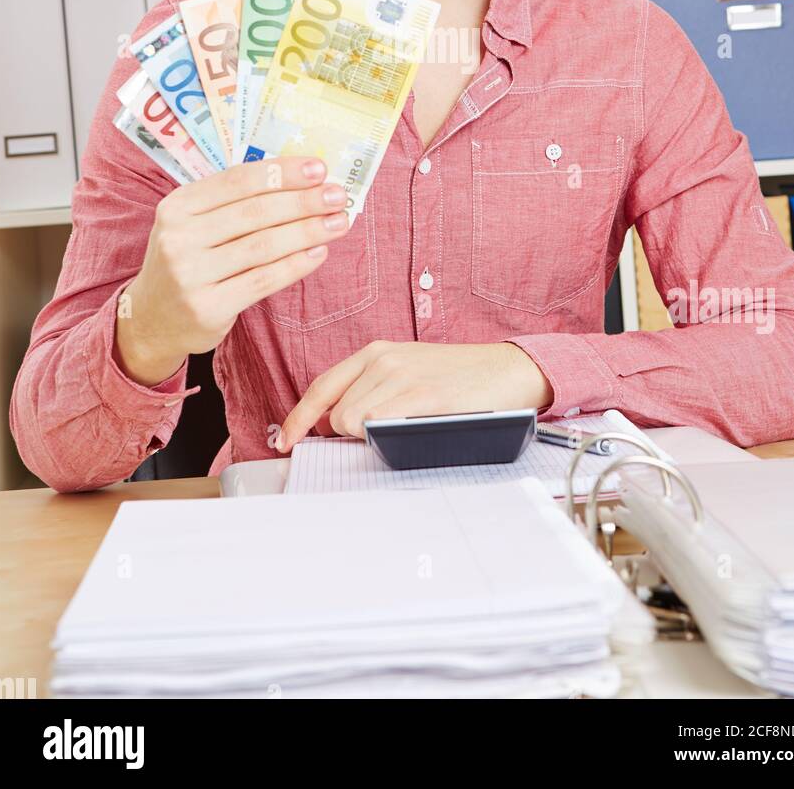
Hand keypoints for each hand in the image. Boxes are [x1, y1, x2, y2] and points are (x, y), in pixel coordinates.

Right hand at [115, 156, 350, 385]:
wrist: (152, 320)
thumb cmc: (187, 261)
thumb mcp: (193, 223)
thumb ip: (234, 202)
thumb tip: (301, 181)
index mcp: (177, 206)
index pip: (238, 180)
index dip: (282, 173)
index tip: (319, 169)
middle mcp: (179, 237)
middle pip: (255, 212)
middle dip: (303, 201)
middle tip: (338, 195)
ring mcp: (190, 275)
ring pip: (263, 246)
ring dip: (308, 231)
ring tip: (338, 222)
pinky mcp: (208, 308)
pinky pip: (263, 281)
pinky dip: (296, 265)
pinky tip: (319, 253)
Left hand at [277, 340, 553, 451]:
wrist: (508, 370)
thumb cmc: (460, 378)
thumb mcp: (408, 373)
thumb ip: (372, 392)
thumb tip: (336, 426)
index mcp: (376, 353)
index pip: (322, 386)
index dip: (298, 417)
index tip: (284, 441)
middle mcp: (383, 359)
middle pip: (337, 414)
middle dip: (348, 435)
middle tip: (382, 435)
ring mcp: (402, 375)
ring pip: (354, 422)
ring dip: (370, 436)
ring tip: (405, 428)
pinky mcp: (423, 394)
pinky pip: (380, 424)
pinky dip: (384, 436)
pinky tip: (408, 431)